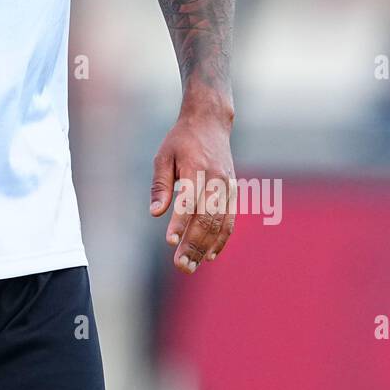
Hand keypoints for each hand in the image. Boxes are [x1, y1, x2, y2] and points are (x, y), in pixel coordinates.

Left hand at [149, 103, 235, 273]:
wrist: (210, 122)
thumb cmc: (181, 140)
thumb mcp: (163, 156)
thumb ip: (160, 185)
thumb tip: (155, 213)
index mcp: (196, 168)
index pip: (189, 201)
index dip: (180, 223)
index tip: (170, 242)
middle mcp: (216, 180)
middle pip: (207, 218)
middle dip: (194, 244)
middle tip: (181, 265)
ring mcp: (228, 187)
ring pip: (220, 224)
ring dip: (206, 248)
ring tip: (191, 266)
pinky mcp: (233, 192)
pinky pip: (230, 221)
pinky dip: (221, 240)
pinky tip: (209, 255)